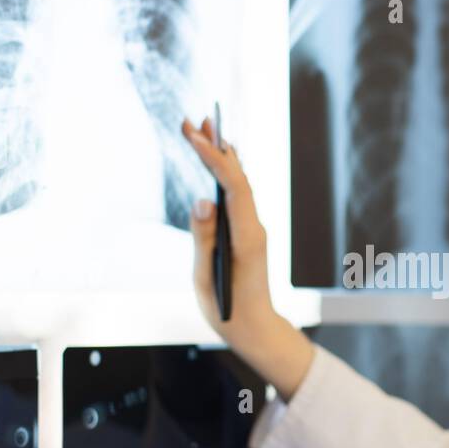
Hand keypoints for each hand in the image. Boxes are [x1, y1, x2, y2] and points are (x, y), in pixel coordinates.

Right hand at [182, 116, 313, 398]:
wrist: (255, 328)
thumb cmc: (228, 309)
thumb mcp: (207, 277)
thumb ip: (204, 238)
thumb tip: (202, 201)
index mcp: (247, 237)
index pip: (232, 186)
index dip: (214, 158)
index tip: (193, 136)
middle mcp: (255, 227)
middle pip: (238, 178)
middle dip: (216, 146)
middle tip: (193, 119)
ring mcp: (253, 229)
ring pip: (239, 184)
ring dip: (221, 156)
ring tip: (200, 128)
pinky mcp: (247, 233)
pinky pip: (238, 196)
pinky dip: (225, 174)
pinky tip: (216, 159)